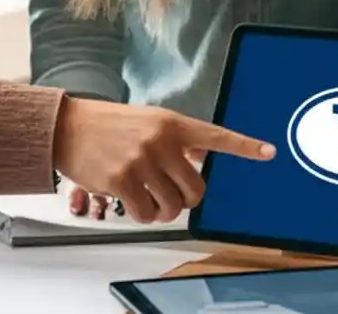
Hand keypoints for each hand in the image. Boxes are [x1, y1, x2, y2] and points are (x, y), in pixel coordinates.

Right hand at [52, 98, 275, 223]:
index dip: (245, 146)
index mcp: (173, 124)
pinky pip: (146, 213)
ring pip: (172, 205)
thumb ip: (177, 139)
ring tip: (152, 201)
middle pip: (196, 188)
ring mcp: (142, 161)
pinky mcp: (122, 180)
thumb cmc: (110, 125)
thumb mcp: (150, 120)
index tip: (269, 152)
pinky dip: (143, 215)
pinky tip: (134, 203)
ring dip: (165, 212)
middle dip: (188, 200)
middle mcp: (162, 141)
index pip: (217, 136)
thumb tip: (200, 159)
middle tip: (174, 197)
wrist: (68, 127)